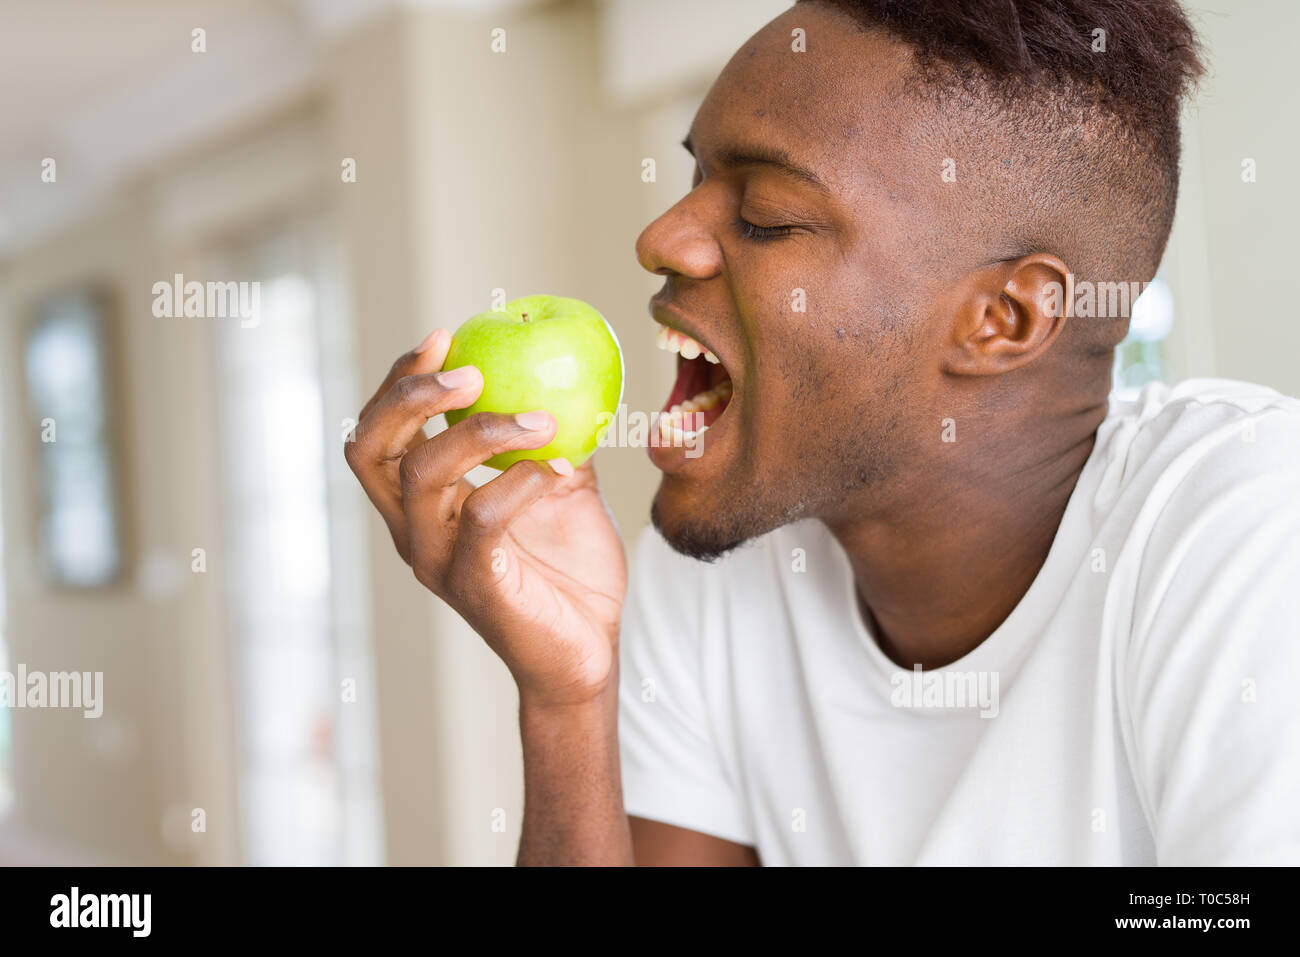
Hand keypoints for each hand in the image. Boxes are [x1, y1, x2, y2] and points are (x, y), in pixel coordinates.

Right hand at [345, 329, 627, 706]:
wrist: (589, 654)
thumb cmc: (571, 572)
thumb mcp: (559, 487)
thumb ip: (548, 438)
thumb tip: (567, 374)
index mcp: (423, 504)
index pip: (379, 434)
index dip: (399, 381)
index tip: (444, 338)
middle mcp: (415, 530)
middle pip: (371, 449)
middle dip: (408, 396)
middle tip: (467, 370)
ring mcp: (438, 559)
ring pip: (420, 476)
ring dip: (479, 432)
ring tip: (538, 418)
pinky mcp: (474, 585)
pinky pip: (481, 517)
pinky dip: (519, 480)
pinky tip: (557, 466)